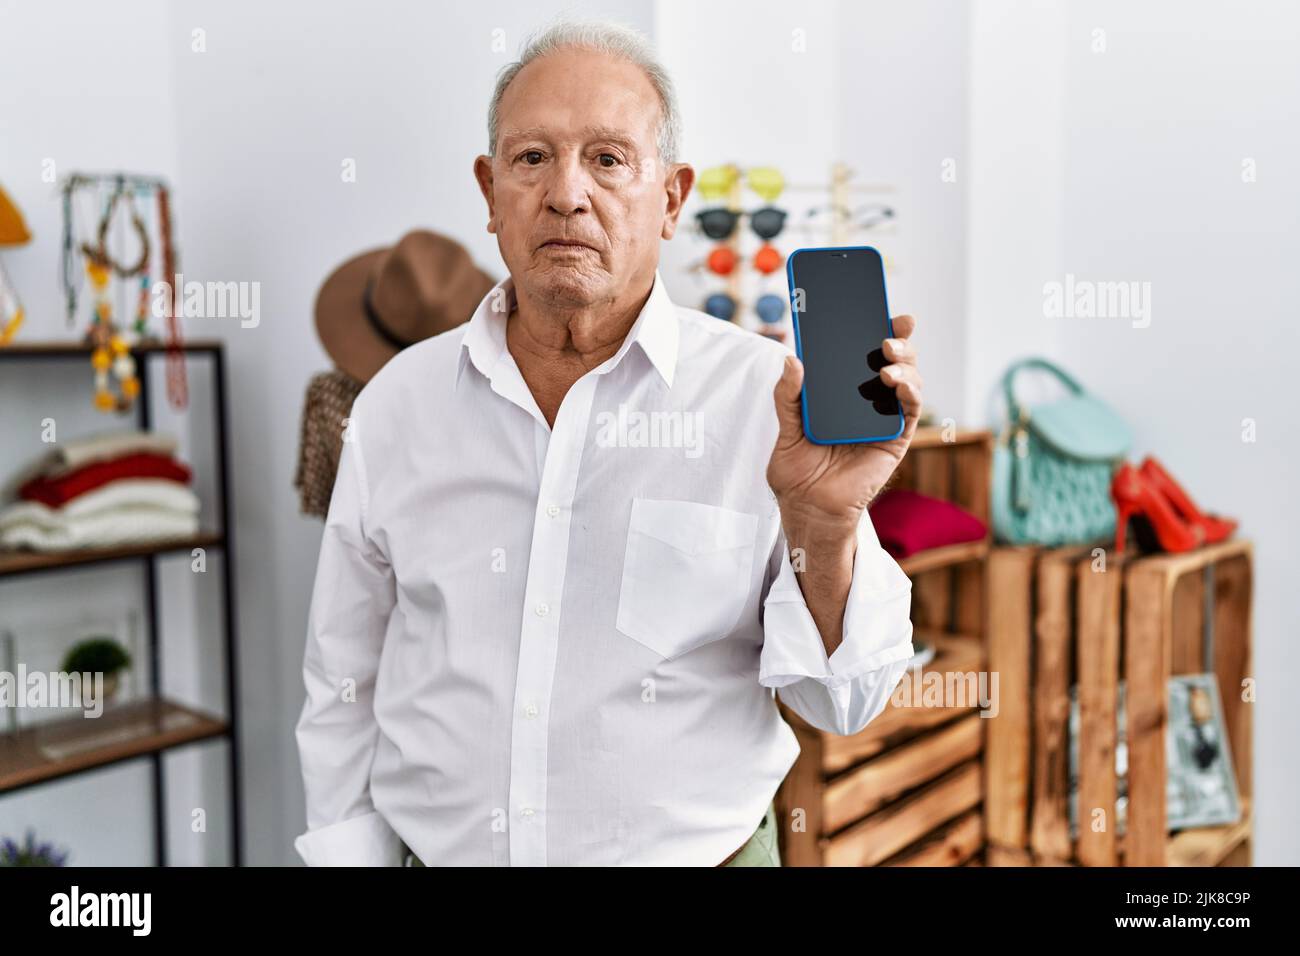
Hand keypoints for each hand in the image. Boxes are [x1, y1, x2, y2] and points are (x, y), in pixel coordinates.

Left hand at [766, 314, 922, 531]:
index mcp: (842, 390)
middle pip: (891, 359)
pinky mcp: (896, 438)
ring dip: (904, 364)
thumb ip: (788, 396)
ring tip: (886, 361)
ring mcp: (884, 416)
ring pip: (907, 379)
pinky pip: (911, 410)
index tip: (875, 305)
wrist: (807, 508)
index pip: (861, 352)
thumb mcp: (785, 427)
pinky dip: (910, 392)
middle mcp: (867, 399)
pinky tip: (898, 383)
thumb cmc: (797, 470)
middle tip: (888, 330)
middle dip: (896, 338)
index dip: (872, 327)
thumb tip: (792, 359)